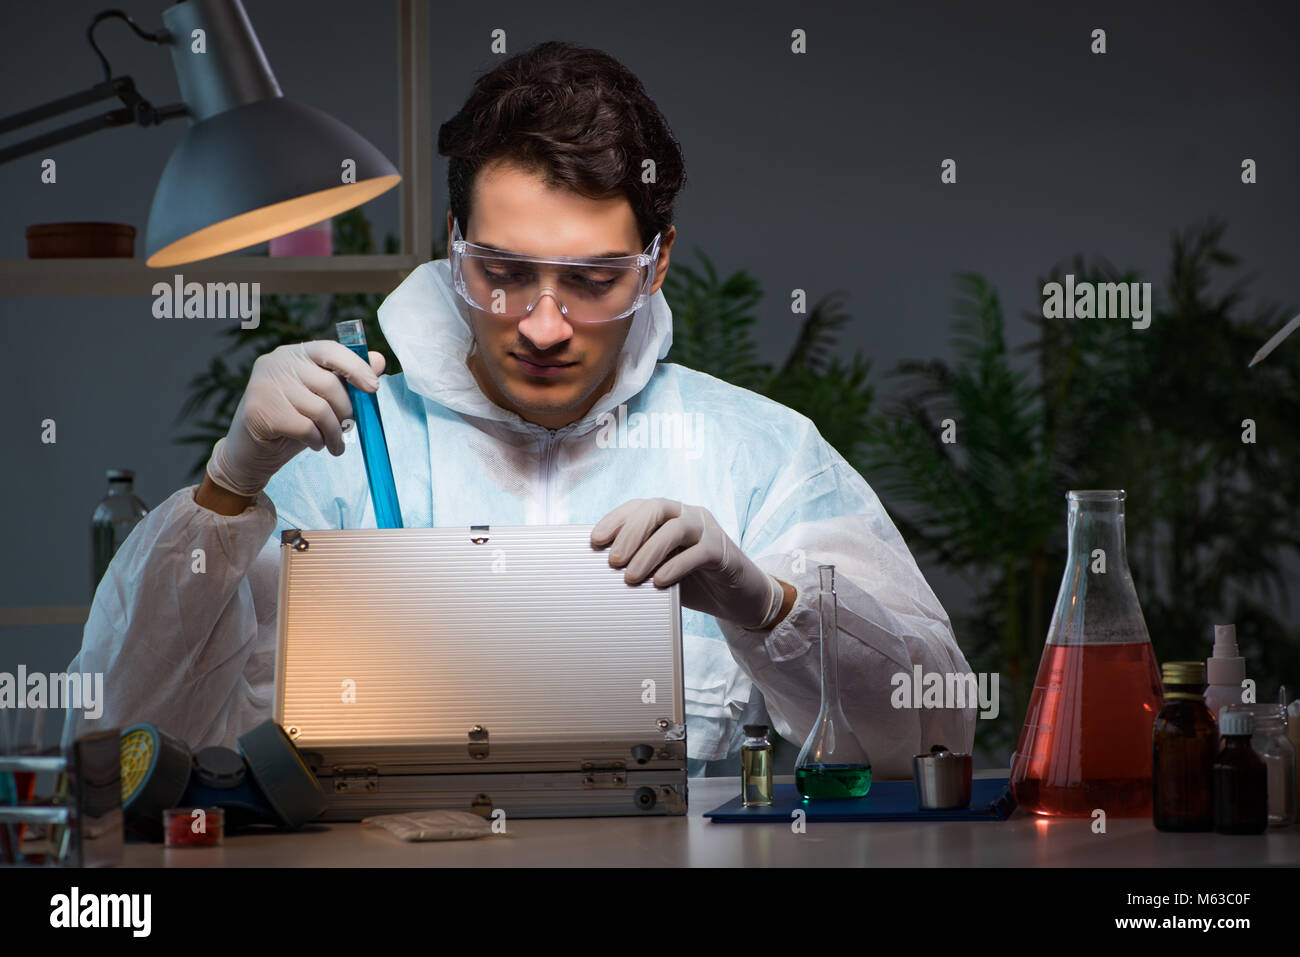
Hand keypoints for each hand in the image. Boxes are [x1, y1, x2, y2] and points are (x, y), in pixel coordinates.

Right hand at [206, 341, 384, 496]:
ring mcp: (265, 384)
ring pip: (320, 410)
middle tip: (348, 429)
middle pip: (330, 385)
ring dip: (334, 433)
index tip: (373, 387)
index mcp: (295, 353)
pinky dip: (317, 441)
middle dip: (346, 412)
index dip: (356, 367)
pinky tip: (314, 444)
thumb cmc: (292, 422)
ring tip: (334, 444)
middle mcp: (277, 362)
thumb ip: (348, 380)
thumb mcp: (323, 400)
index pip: (330, 350)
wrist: (251, 453)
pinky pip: (305, 427)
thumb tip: (379, 360)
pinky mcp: (259, 410)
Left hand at [591, 498, 785, 629]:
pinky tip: (661, 582)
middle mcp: (688, 516)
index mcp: (670, 516)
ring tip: (631, 576)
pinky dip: (676, 566)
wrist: (738, 598)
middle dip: (630, 533)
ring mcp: (708, 530)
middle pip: (656, 509)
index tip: (595, 540)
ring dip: (649, 551)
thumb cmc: (695, 582)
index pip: (639, 507)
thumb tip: (604, 572)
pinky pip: (698, 553)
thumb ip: (641, 564)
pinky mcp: (723, 551)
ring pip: (676, 528)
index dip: (615, 520)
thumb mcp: (662, 570)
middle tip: (613, 561)